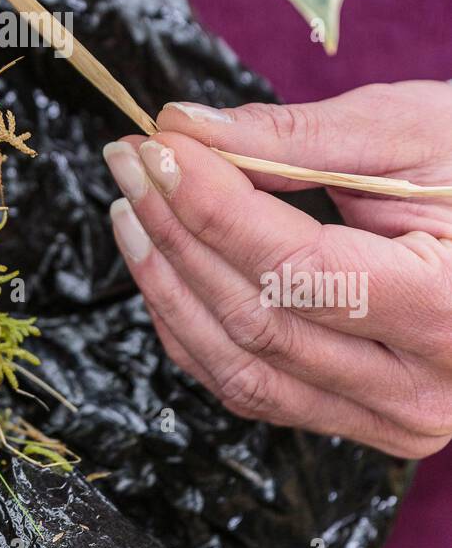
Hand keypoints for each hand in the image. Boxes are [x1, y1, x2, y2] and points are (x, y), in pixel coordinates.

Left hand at [104, 81, 451, 458]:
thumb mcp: (410, 131)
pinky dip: (194, 329)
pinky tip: (164, 265)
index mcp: (450, 308)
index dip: (213, 207)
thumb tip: (183, 127)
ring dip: (170, 285)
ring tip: (131, 207)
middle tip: (128, 159)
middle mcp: (423, 390)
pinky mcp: (360, 421)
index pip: (299, 268)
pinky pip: (253, 389)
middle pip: (259, 321)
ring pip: (242, 370)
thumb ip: (296, 137)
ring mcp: (390, 419)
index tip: (156, 146)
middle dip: (176, 234)